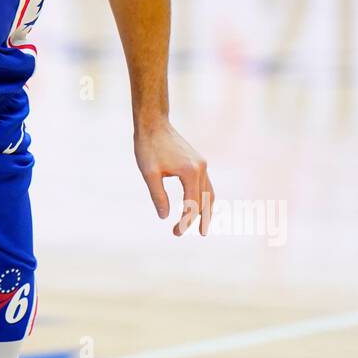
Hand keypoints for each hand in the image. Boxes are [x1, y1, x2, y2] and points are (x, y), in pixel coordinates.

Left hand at [135, 121, 213, 235]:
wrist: (153, 123)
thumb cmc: (148, 147)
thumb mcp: (149, 173)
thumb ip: (158, 195)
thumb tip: (164, 217)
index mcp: (191, 172)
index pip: (192, 204)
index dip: (185, 221)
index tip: (176, 233)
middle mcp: (201, 168)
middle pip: (205, 201)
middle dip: (199, 219)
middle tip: (191, 234)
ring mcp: (202, 164)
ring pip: (209, 193)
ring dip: (206, 210)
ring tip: (201, 226)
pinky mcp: (199, 161)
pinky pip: (205, 184)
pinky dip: (204, 198)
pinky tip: (197, 205)